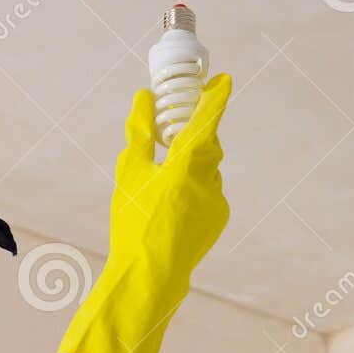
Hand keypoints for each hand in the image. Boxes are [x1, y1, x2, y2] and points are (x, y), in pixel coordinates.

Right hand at [52, 72, 232, 352]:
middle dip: (195, 132)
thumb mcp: (129, 172)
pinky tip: (170, 204)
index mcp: (187, 163)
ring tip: (161, 178)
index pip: (207, 120)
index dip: (216, 97)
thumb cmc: (133, 221)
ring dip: (190, 164)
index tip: (224, 79)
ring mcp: (217, 200)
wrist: (150, 273)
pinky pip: (208, 191)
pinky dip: (193, 187)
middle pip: (207, 143)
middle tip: (175, 127)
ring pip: (207, 169)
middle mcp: (209, 179)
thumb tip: (144, 98)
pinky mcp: (219, 218)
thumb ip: (140, 132)